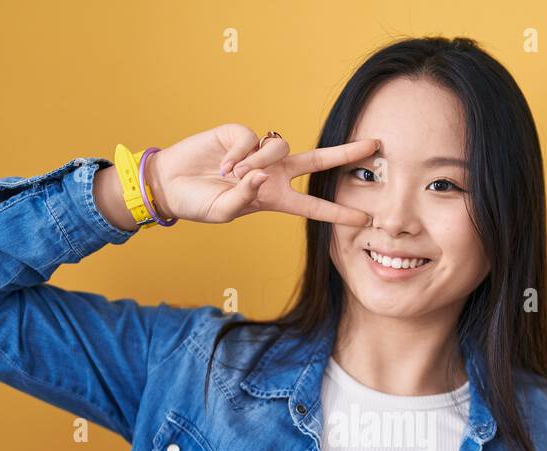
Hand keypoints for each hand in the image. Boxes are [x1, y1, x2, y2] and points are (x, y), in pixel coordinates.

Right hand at [147, 124, 377, 225]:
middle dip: (346, 153)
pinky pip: (252, 139)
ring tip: (231, 176)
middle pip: (319, 161)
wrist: (171, 182)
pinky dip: (238, 154)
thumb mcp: (224, 213)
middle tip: (375, 145)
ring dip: (257, 163)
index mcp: (275, 198)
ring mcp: (259, 152)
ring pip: (279, 148)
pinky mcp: (241, 134)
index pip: (313, 206)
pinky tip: (221, 164)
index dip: (338, 213)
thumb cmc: (198, 203)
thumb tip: (261, 175)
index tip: (364, 219)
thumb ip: (245, 198)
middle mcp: (273, 173)